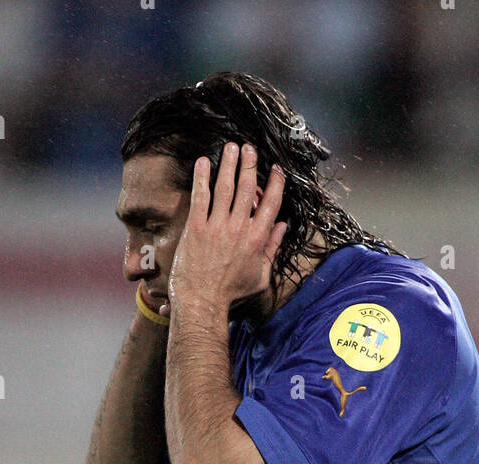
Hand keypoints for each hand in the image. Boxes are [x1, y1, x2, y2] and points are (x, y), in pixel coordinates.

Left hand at [167, 143, 286, 314]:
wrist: (202, 302)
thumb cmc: (231, 293)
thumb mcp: (260, 276)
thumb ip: (272, 250)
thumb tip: (281, 228)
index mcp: (257, 239)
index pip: (271, 204)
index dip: (275, 183)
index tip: (276, 170)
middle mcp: (239, 228)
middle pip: (248, 188)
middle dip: (250, 164)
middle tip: (249, 148)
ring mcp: (217, 226)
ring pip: (226, 187)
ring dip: (229, 164)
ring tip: (231, 147)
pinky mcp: (197, 227)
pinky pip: (201, 196)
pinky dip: (202, 177)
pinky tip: (204, 162)